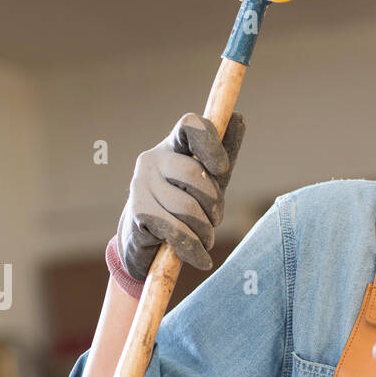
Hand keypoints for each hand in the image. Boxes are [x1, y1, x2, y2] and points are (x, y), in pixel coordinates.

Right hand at [116, 111, 245, 279]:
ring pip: (188, 208)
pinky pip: (176, 231)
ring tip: (205, 239)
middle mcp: (153, 159)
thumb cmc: (183, 206)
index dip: (211, 143)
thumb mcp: (208, 181)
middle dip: (214, 205)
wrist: (144, 244)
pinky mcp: (138, 212)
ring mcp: (141, 184)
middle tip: (214, 220)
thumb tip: (238, 118)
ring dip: (206, 232)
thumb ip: (224, 153)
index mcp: (173, 145)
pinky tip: (201, 259)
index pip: (191, 125)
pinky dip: (194, 249)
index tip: (222, 169)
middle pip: (196, 175)